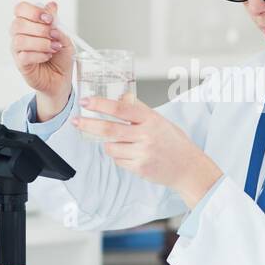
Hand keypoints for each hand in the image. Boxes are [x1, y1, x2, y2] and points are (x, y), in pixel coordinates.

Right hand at [10, 0, 72, 120]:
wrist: (62, 78)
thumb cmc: (60, 57)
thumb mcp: (64, 37)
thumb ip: (56, 22)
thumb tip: (51, 6)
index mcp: (29, 23)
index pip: (20, 9)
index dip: (33, 11)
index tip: (49, 19)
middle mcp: (20, 34)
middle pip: (18, 23)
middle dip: (39, 28)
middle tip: (53, 35)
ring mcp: (18, 50)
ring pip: (20, 39)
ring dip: (40, 43)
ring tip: (53, 48)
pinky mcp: (21, 64)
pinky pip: (23, 55)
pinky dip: (39, 55)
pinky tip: (47, 56)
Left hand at [74, 97, 222, 206]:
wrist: (188, 168)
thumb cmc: (173, 142)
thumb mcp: (159, 120)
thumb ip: (139, 109)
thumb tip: (121, 96)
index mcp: (151, 119)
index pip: (121, 108)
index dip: (101, 104)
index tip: (86, 102)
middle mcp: (146, 134)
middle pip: (109, 128)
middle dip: (89, 124)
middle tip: (76, 121)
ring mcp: (143, 152)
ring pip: (111, 146)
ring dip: (109, 144)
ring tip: (124, 144)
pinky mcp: (139, 167)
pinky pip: (118, 160)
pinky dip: (119, 157)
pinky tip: (132, 155)